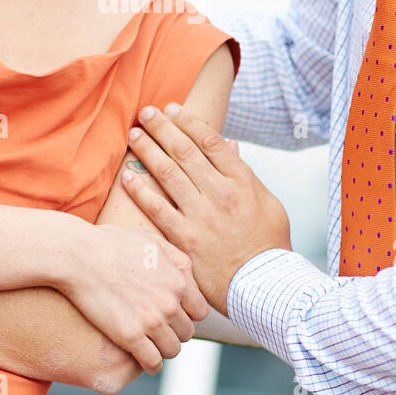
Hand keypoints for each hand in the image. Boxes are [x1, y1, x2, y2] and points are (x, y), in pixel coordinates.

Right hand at [56, 223, 208, 375]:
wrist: (78, 255)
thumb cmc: (112, 244)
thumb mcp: (152, 242)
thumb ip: (177, 260)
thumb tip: (189, 279)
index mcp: (178, 281)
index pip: (199, 312)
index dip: (187, 313)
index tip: (174, 314)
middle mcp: (169, 303)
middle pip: (187, 332)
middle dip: (175, 331)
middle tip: (160, 329)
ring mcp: (150, 321)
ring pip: (172, 350)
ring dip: (164, 349)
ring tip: (152, 345)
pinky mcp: (129, 336)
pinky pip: (152, 362)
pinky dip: (151, 364)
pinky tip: (144, 359)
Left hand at [122, 103, 292, 314]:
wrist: (263, 285)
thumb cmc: (268, 244)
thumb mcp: (267, 202)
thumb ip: (245, 173)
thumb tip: (230, 146)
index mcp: (241, 181)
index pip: (210, 141)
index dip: (189, 121)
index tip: (173, 109)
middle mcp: (220, 193)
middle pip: (185, 151)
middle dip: (163, 128)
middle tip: (147, 112)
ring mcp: (201, 215)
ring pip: (168, 173)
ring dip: (148, 150)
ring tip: (134, 135)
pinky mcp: (185, 238)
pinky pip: (157, 208)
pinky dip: (140, 190)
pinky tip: (127, 176)